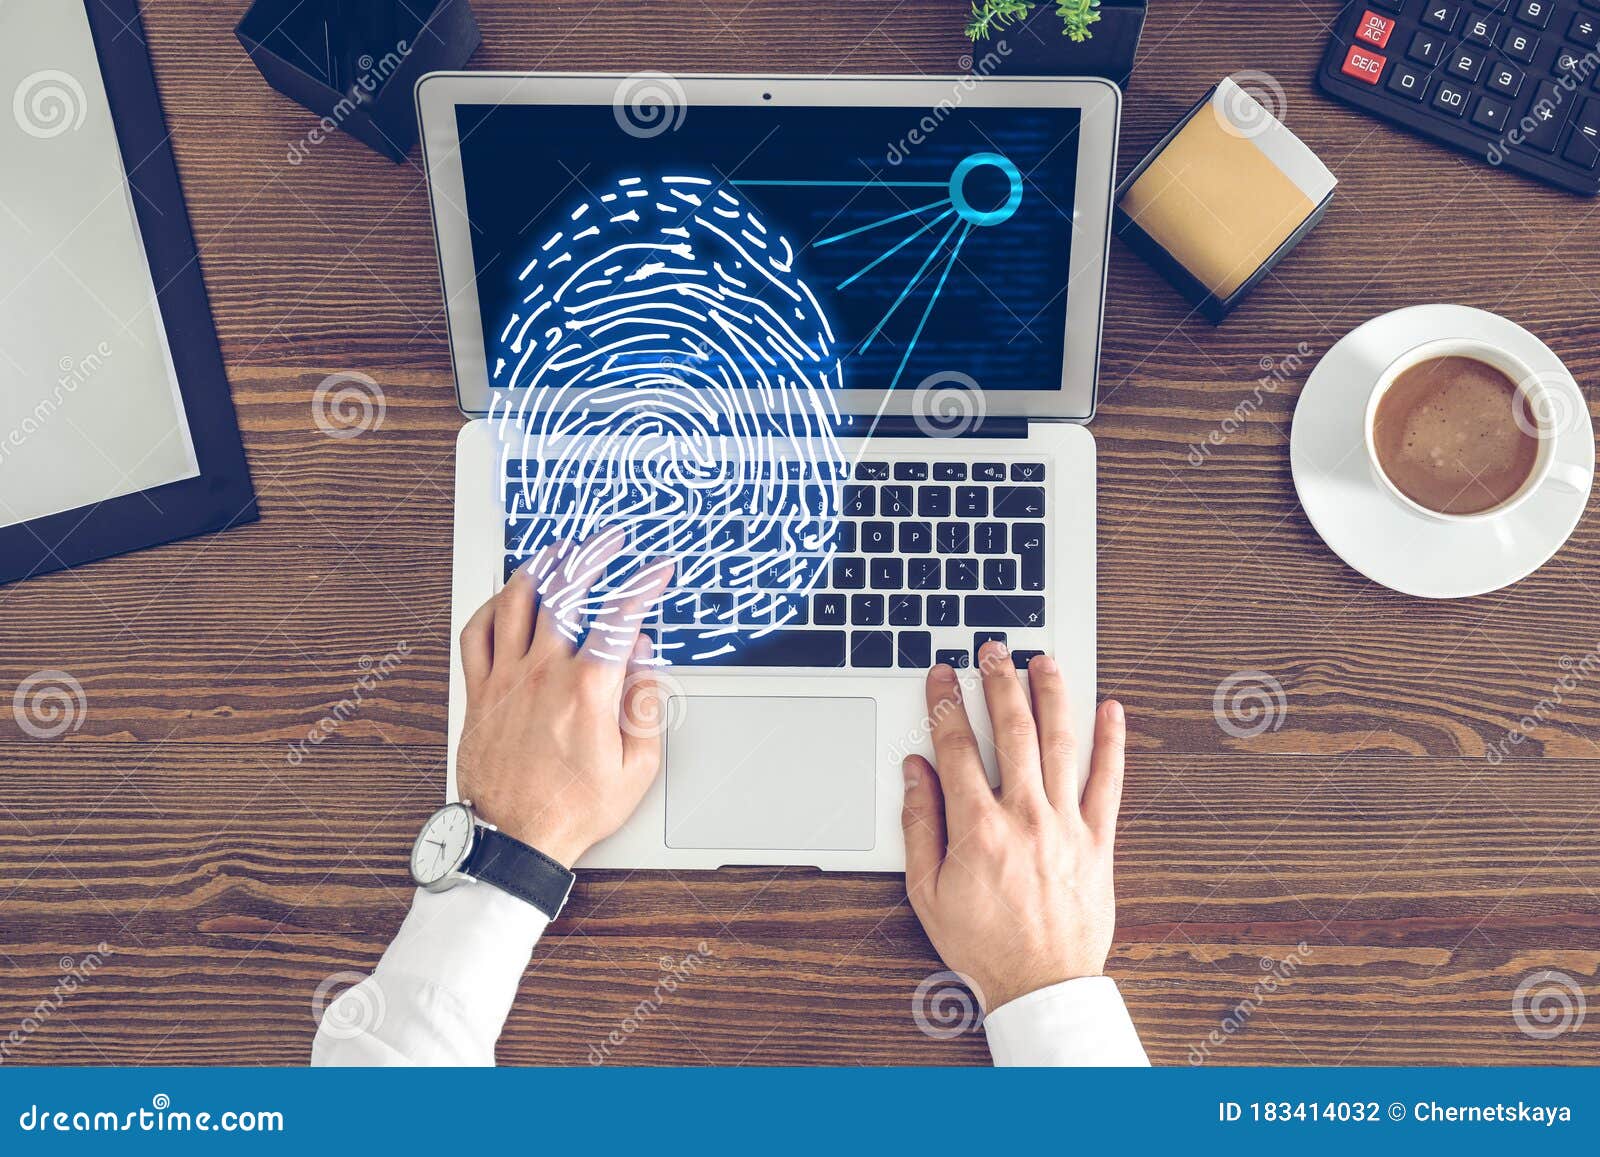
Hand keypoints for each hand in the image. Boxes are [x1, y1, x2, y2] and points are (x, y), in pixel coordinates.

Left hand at [455, 533, 672, 866]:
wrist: (515, 839)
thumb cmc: (572, 809)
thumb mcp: (635, 769)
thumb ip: (645, 708)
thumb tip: (643, 664)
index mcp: (588, 691)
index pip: (621, 619)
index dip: (644, 586)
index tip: (657, 571)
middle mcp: (543, 674)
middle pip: (566, 593)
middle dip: (592, 555)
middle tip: (607, 540)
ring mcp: (506, 679)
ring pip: (517, 602)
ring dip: (540, 568)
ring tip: (558, 552)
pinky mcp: (481, 692)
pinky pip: (477, 633)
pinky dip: (492, 607)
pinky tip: (507, 597)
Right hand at [901, 641, 1126, 1012]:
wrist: (1041, 984)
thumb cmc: (983, 944)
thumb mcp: (927, 890)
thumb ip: (918, 824)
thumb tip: (915, 772)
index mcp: (977, 827)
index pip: (957, 746)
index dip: (945, 703)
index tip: (940, 676)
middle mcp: (1024, 816)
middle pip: (1013, 730)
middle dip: (999, 682)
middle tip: (992, 651)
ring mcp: (1066, 824)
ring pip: (1061, 743)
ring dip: (1052, 695)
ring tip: (1044, 660)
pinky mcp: (1098, 839)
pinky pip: (1109, 782)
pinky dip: (1112, 742)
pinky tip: (1111, 709)